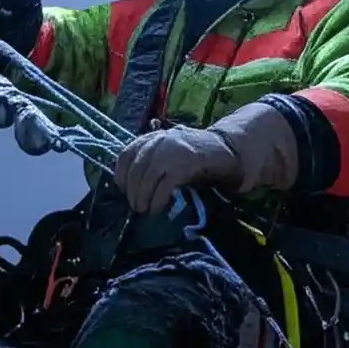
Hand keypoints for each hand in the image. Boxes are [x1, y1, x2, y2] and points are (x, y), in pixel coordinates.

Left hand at [113, 124, 240, 213]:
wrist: (228, 149)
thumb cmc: (197, 156)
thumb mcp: (170, 153)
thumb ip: (153, 162)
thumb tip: (133, 188)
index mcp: (153, 137)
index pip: (127, 153)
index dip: (121, 174)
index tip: (123, 190)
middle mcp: (160, 140)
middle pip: (136, 168)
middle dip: (132, 191)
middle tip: (136, 207)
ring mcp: (173, 150)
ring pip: (147, 177)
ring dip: (143, 197)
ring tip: (145, 210)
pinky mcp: (185, 163)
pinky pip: (165, 184)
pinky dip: (158, 199)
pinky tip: (158, 209)